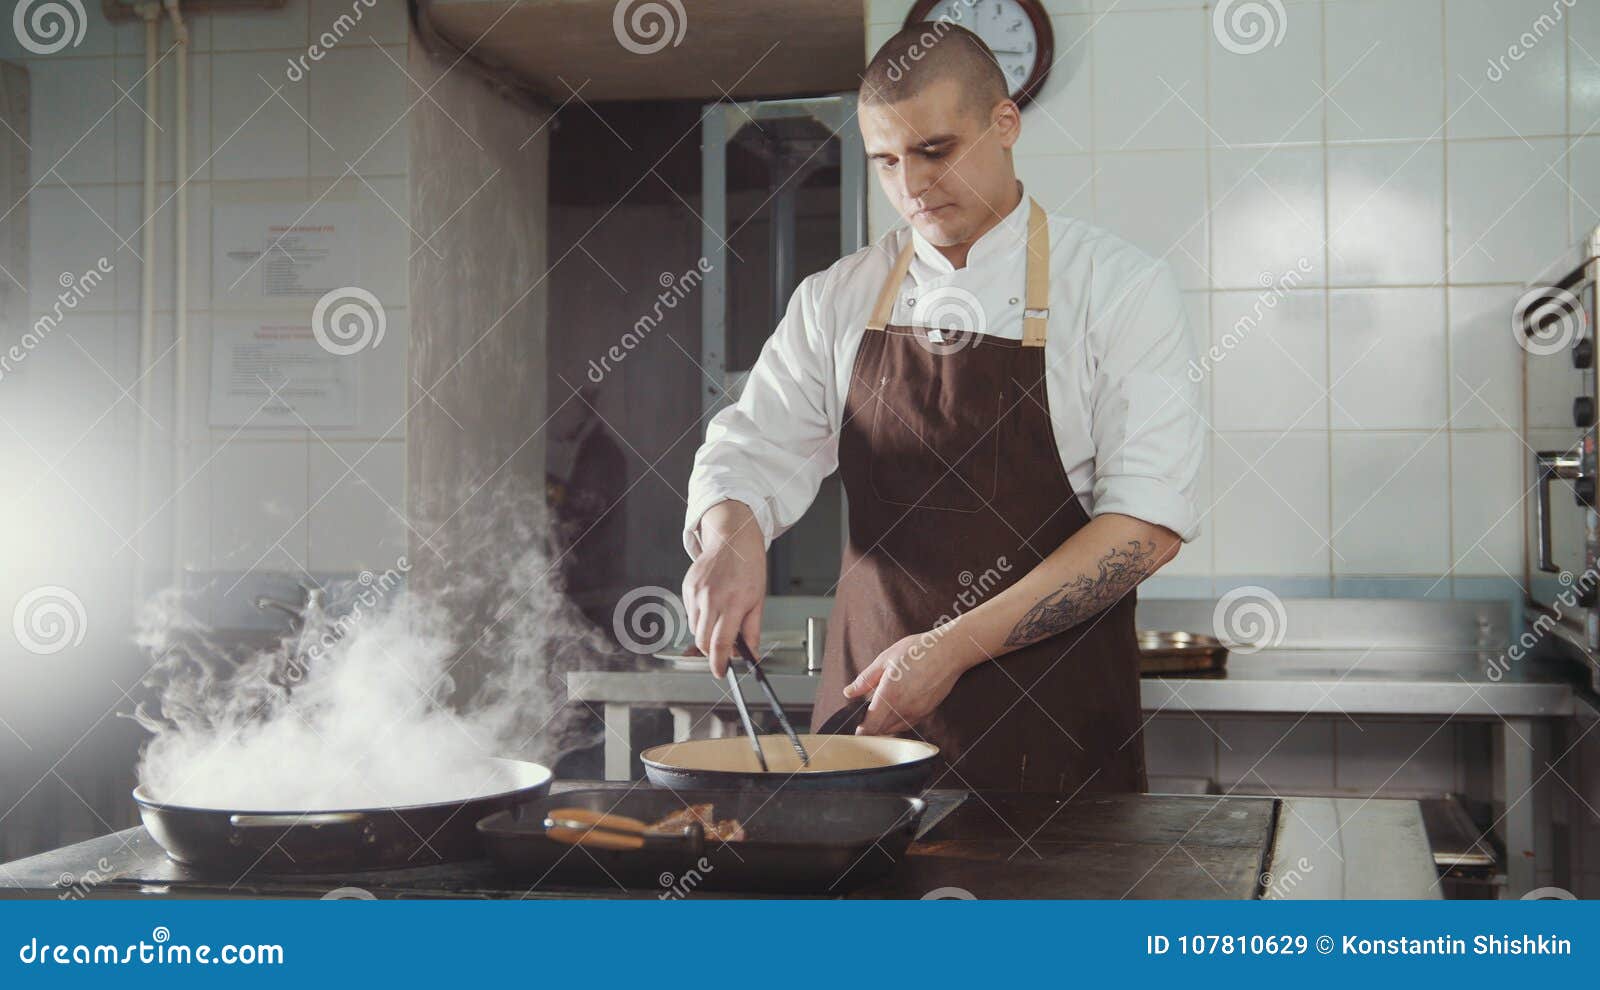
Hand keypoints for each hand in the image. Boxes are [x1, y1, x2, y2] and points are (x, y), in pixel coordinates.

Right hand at [682, 500, 766, 677]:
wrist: (732, 539)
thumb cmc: (748, 567)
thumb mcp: (757, 600)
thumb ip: (752, 631)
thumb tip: (751, 655)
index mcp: (733, 602)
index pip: (721, 643)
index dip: (719, 663)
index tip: (720, 672)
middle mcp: (712, 598)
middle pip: (702, 640)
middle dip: (711, 652)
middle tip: (722, 651)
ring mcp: (696, 592)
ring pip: (695, 628)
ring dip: (706, 632)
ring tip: (721, 617)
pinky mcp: (687, 587)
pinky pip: (690, 613)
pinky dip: (700, 617)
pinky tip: (712, 603)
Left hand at [843, 631, 971, 735]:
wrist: (950, 651)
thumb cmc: (918, 650)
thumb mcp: (885, 659)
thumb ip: (865, 679)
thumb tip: (848, 693)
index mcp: (890, 695)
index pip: (870, 726)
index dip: (860, 730)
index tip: (855, 726)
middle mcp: (904, 708)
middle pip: (881, 731)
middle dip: (870, 728)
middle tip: (863, 716)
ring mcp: (917, 712)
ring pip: (894, 729)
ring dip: (883, 726)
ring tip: (878, 712)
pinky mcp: (927, 712)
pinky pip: (907, 724)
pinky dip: (897, 722)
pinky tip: (894, 709)